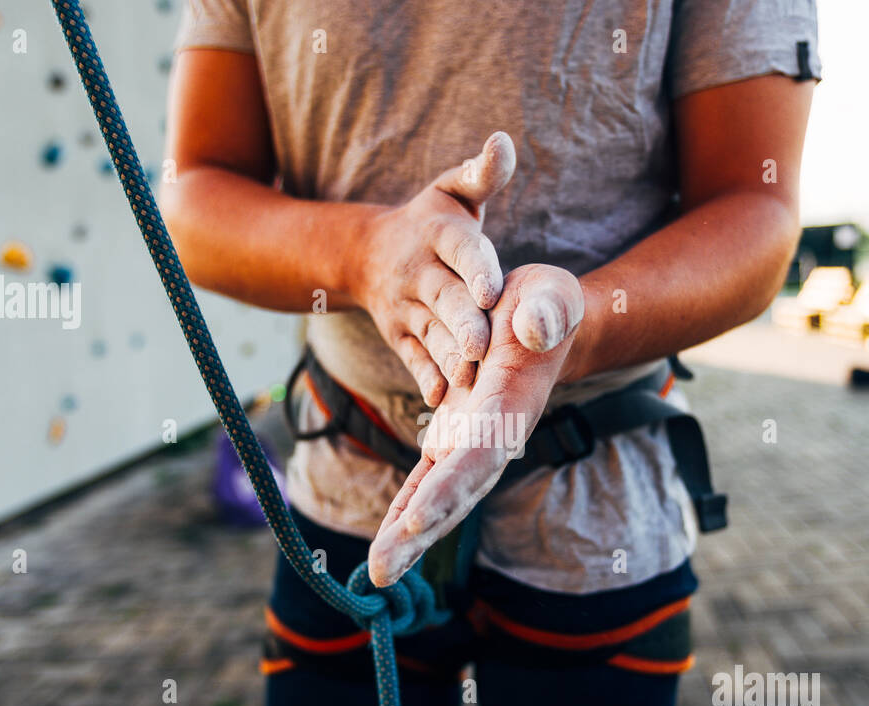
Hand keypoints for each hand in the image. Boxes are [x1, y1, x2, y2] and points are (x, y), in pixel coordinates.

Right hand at [347, 132, 516, 406]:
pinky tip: (441, 400)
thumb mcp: (452, 190)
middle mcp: (418, 273)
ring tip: (472, 380)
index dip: (475, 269)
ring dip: (449, 359)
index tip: (491, 291)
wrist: (365, 255)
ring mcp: (406, 309)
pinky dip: (425, 379)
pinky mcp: (400, 337)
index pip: (460, 250)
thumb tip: (503, 142)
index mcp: (438, 234)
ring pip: (430, 336)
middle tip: (482, 346)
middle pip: (443, 301)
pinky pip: (412, 359)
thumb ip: (482, 173)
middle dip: (462, 324)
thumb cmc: (431, 221)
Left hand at [368, 264, 584, 585]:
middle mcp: (491, 441)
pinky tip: (384, 548)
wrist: (540, 319)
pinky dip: (404, 516)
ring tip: (375, 577)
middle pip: (453, 495)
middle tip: (381, 572)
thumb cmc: (545, 307)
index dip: (449, 489)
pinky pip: (424, 486)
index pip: (477, 457)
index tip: (417, 522)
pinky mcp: (451, 444)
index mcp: (509, 410)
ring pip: (435, 501)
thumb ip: (548, 312)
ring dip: (405, 539)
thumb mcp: (552, 297)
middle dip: (417, 534)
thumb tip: (534, 329)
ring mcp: (470, 448)